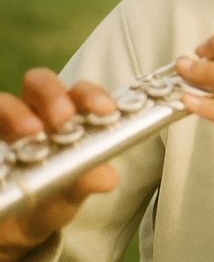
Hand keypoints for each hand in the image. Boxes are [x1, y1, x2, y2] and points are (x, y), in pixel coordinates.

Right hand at [0, 69, 118, 260]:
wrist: (20, 227)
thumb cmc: (54, 197)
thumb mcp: (74, 191)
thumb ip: (88, 180)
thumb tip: (107, 178)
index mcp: (66, 116)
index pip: (79, 91)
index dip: (92, 94)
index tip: (106, 110)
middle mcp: (34, 113)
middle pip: (39, 82)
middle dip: (52, 95)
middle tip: (63, 119)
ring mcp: (4, 127)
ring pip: (3, 103)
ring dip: (16, 112)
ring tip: (30, 132)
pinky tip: (2, 156)